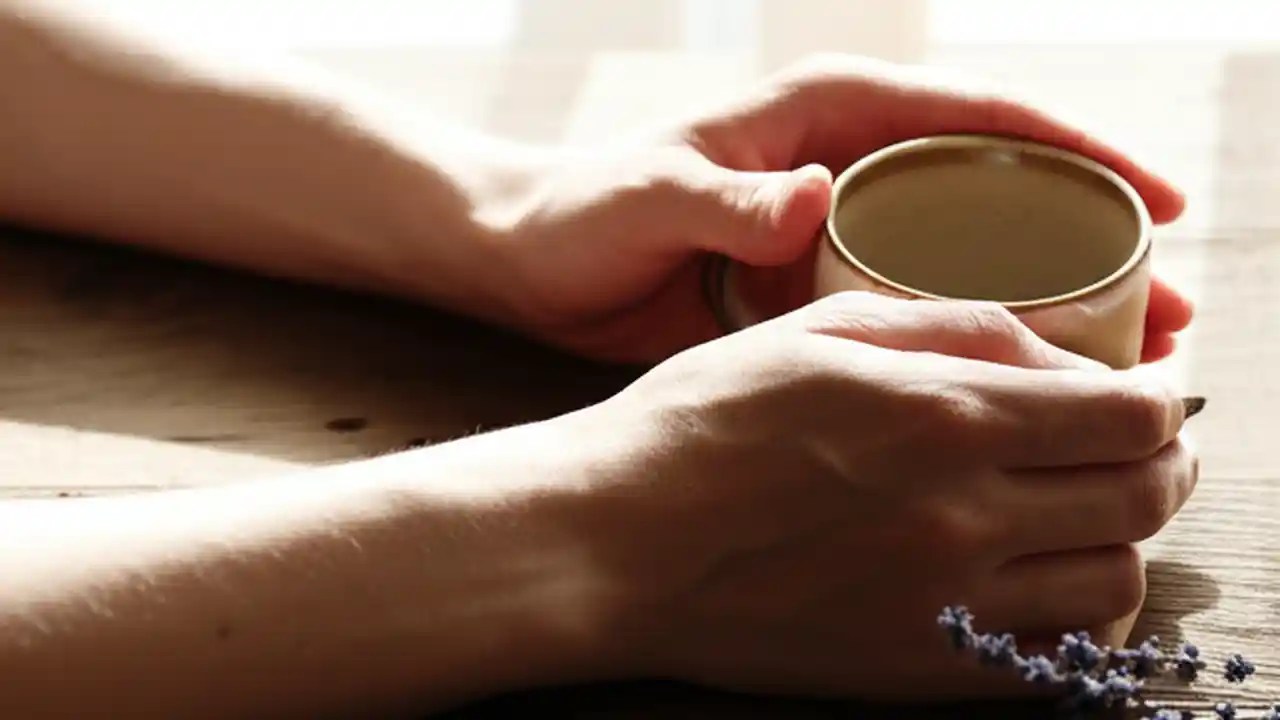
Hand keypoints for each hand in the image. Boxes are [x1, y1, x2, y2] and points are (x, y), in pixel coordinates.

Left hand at [486, 55, 1191, 363]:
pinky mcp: (818, 290)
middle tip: (1167, 308)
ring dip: (1047, 304)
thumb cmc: (577, 213)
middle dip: (1089, 241)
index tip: (1156, 196)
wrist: (528, 264)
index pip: (976, 116)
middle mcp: (846, 164)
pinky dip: (972, 347)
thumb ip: (722, 200)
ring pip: (970, 258)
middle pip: (998, 192)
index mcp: (824, 114)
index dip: (1077, 149)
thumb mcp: (646, 196)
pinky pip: (916, 312)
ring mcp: (837, 231)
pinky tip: (1016, 395)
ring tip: (1124, 360)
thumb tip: (809, 200)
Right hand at [574, 291, 1195, 699]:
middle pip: (1142, 494)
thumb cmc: (699, 423)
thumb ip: (956, 327)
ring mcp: (945, 603)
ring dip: (1122, 536)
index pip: (1128, 413)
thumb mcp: (817, 330)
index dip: (1160, 397)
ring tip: (1086, 511)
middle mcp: (962, 513)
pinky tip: (1041, 579)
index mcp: (941, 412)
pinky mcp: (918, 669)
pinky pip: (1054, 655)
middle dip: (1163, 459)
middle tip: (1139, 444)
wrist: (615, 541)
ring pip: (1116, 579)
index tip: (1149, 391)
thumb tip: (1063, 357)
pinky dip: (1076, 615)